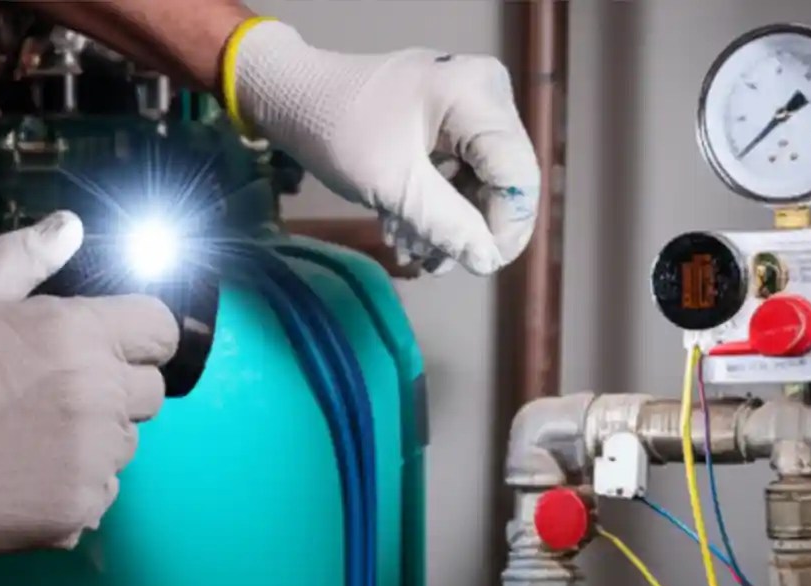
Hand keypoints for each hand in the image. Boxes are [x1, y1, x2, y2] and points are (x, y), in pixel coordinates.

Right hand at [0, 212, 178, 554]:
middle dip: (116, 388)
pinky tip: (23, 478)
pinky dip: (73, 488)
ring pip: (124, 446)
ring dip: (94, 440)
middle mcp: (101, 396)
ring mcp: (93, 458)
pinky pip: (101, 495)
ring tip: (28, 438)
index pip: (160, 331)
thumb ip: (25, 257)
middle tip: (54, 394)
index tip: (109, 345)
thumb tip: (72, 226)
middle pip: (149, 392)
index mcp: (83, 335)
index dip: (140, 336)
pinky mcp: (76, 510)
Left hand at [227, 20, 540, 275]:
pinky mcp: (452, 122)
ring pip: (484, 183)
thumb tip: (489, 262)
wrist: (292, 95)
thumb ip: (447, 225)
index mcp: (477, 97)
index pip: (518, 176)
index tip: (475, 265)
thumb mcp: (392, 185)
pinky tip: (408, 233)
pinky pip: (464, 172)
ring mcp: (470, 107)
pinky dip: (438, 206)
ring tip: (411, 251)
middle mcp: (485, 95)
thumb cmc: (336, 129)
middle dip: (472, 229)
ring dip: (450, 224)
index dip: (504, 228)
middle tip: (433, 263)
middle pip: (505, 181)